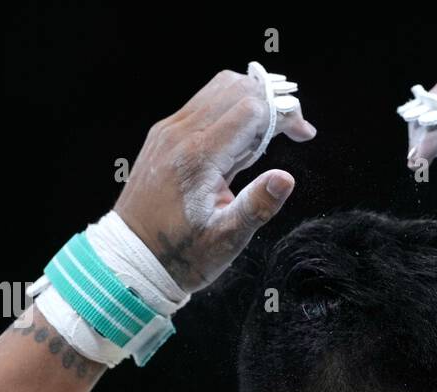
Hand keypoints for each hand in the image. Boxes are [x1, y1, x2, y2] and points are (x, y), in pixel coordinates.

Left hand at [115, 68, 315, 292]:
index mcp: (198, 158)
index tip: (304, 134)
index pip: (250, 109)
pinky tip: (240, 142)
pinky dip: (229, 110)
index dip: (285, 115)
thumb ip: (257, 206)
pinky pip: (202, 105)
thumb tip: (285, 179)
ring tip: (268, 137)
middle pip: (236, 88)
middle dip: (272, 102)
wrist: (132, 258)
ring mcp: (168, 131)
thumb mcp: (225, 240)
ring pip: (218, 89)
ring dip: (251, 102)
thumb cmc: (180, 254)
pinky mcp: (164, 136)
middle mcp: (180, 134)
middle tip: (293, 131)